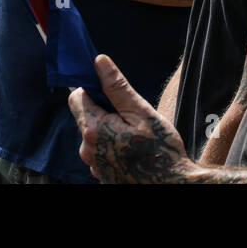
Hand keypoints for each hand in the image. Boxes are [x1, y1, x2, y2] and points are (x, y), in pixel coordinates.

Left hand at [68, 54, 203, 183]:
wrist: (170, 185)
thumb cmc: (160, 148)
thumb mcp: (141, 112)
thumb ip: (117, 87)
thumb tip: (99, 62)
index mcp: (94, 130)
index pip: (76, 97)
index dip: (91, 88)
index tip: (111, 90)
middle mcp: (87, 149)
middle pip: (86, 116)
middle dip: (104, 110)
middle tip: (131, 115)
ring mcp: (93, 164)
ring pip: (95, 134)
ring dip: (109, 128)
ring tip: (135, 134)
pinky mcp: (101, 174)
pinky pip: (101, 150)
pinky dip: (112, 145)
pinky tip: (132, 148)